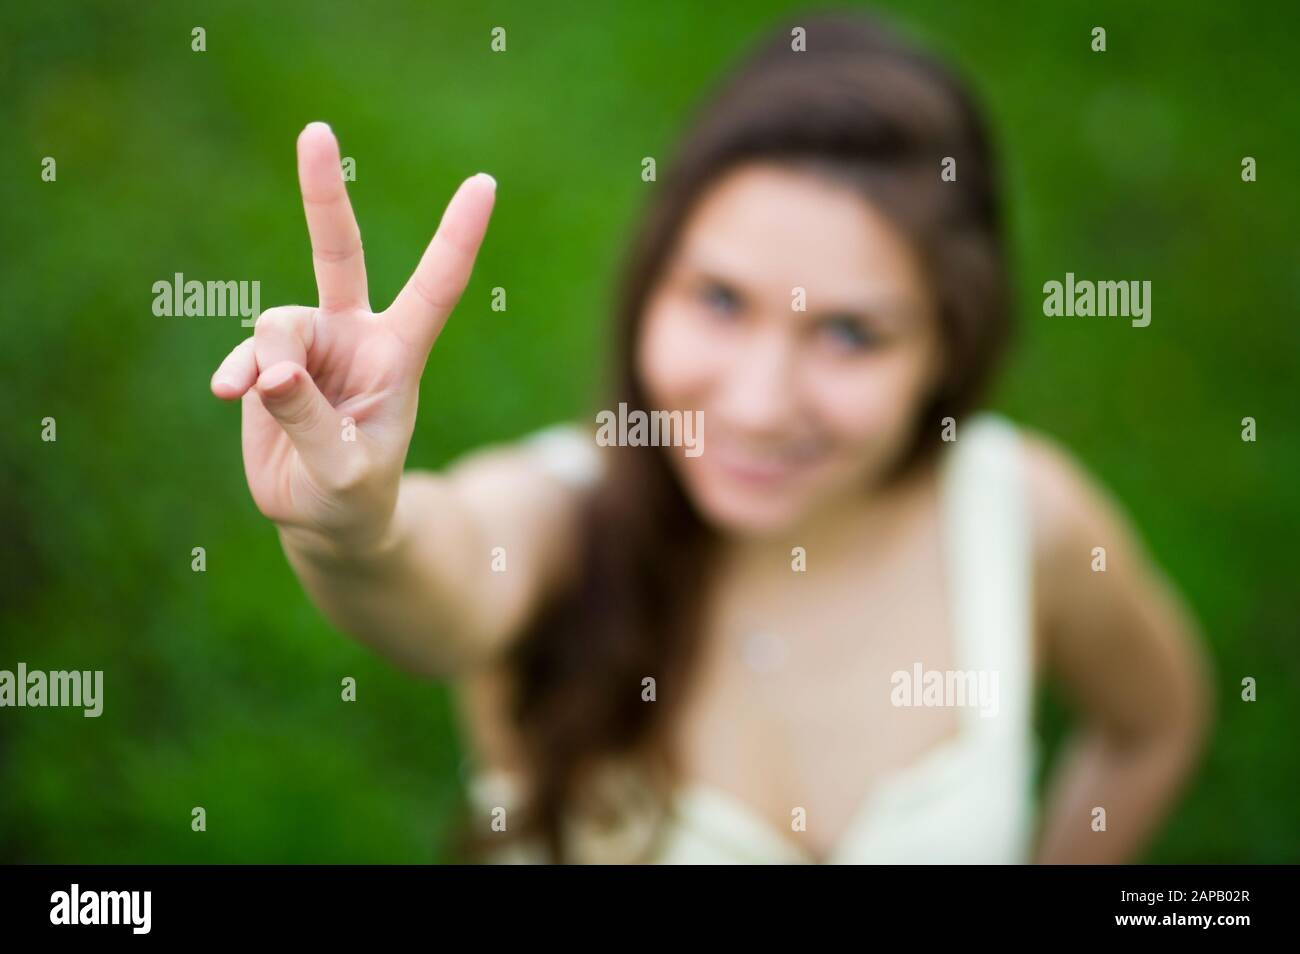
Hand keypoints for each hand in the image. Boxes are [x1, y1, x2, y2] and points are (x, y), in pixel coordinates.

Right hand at [210, 122, 495, 550]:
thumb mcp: (345, 471)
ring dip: (265, 360)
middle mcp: (355, 337)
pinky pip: (246, 354)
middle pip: (338, 254)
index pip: (435, 287)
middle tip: (316, 131)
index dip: (457, 236)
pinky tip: (230, 396)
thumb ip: (311, 420)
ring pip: (277, 323)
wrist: (324, 519)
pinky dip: (238, 374)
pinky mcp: (268, 365)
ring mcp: (309, 347)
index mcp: (399, 355)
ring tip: (261, 398)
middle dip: (324, 194)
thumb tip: (267, 370)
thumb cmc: (354, 496)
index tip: (484, 182)